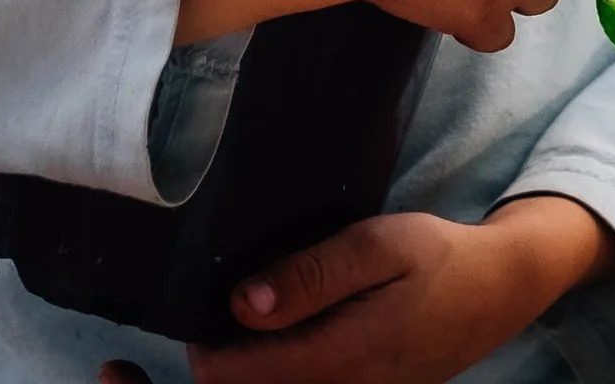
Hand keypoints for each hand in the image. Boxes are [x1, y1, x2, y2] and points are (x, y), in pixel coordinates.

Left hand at [96, 197, 614, 383]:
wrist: (498, 293)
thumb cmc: (440, 258)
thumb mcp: (384, 244)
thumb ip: (315, 274)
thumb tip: (243, 304)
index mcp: (342, 361)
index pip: (235, 381)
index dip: (190, 358)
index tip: (157, 328)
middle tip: (115, 374)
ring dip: (219, 383)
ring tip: (152, 367)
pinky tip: (228, 358)